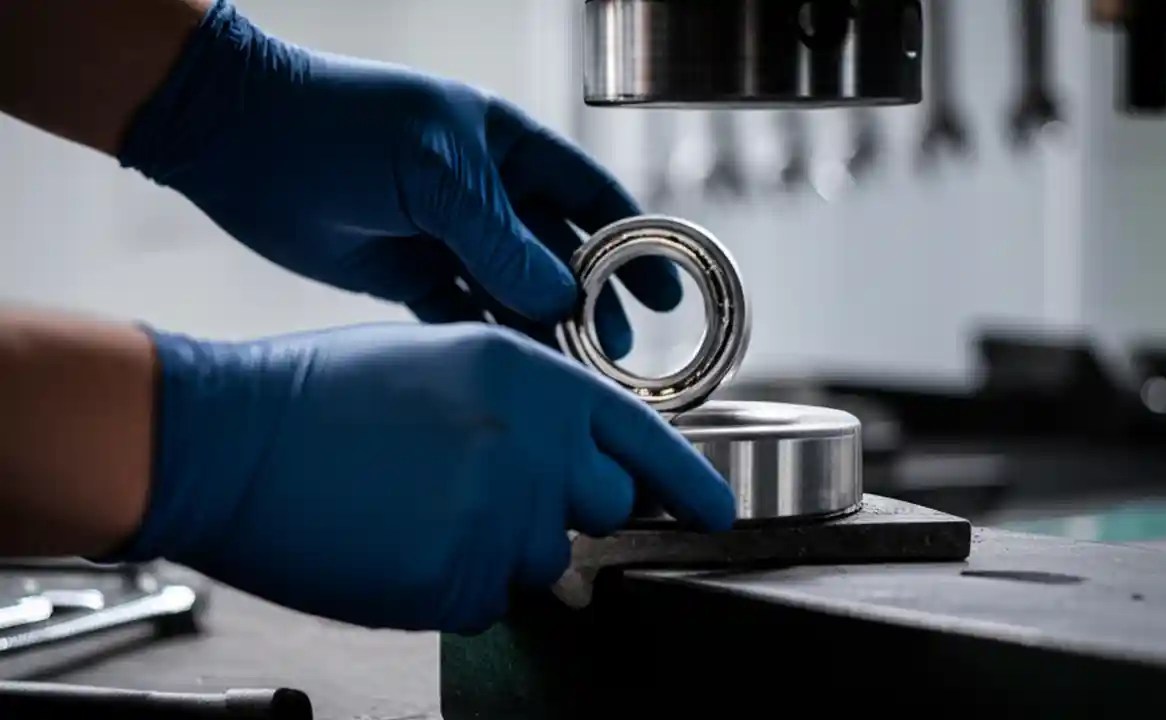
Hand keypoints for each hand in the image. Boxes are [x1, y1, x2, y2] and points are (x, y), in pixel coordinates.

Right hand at [112, 322, 734, 632]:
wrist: (229, 439)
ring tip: (424, 505)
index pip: (643, 438)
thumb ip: (532, 412)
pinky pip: (487, 599)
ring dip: (501, 545)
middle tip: (489, 487)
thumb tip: (575, 465)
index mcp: (532, 380)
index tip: (714, 510)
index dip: (687, 480)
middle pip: (604, 505)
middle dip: (565, 506)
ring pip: (547, 561)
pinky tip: (403, 537)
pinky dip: (452, 580)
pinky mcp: (457, 583)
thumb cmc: (323, 394)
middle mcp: (531, 446)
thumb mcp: (448, 364)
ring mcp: (498, 519)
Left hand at [119, 0, 677, 358]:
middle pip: (560, 257)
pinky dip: (488, 342)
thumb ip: (501, 239)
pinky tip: (514, 372)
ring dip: (544, 332)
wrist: (242, 139)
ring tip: (574, 375)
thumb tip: (560, 298)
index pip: (591, 198)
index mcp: (508, 147)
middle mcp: (487, 195)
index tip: (665, 293)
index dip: (634, 244)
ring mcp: (449, 236)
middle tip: (619, 353)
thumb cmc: (342, 124)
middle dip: (594, 303)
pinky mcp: (409, 274)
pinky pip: (463, 314)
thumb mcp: (437, 172)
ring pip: (514, 294)